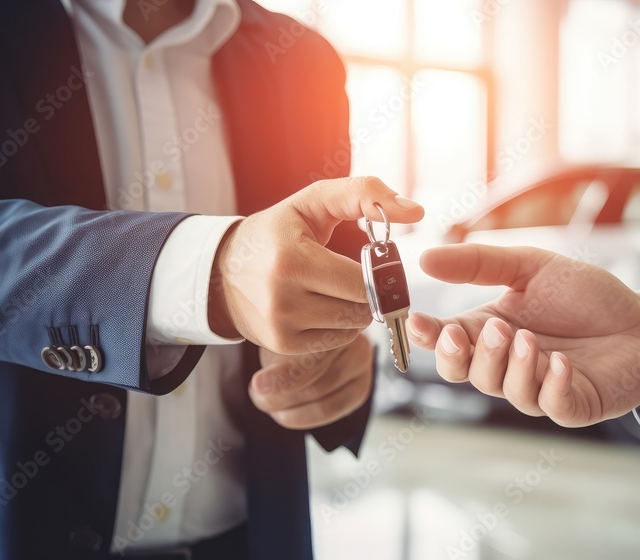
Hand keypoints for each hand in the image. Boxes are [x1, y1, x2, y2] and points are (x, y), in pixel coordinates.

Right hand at [208, 177, 423, 353]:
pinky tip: (322, 306)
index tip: (375, 261)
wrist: (223, 271)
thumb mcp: (313, 201)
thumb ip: (365, 194)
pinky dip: (339, 325)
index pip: (364, 281)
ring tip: (335, 289)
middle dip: (370, 292)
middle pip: (362, 308)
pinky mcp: (283, 346)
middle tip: (360, 276)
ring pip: (352, 328)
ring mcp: (281, 327)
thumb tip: (417, 212)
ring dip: (356, 309)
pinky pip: (336, 342)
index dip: (379, 272)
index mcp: (292, 260)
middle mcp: (283, 298)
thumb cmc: (277, 232)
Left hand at [249, 334, 372, 429]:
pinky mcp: (361, 387)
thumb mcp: (277, 337)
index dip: (283, 376)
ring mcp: (362, 363)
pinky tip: (285, 413)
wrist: (311, 335)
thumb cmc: (289, 334)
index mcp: (332, 319)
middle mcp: (354, 339)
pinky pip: (330, 411)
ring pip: (321, 401)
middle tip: (257, 396)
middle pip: (315, 384)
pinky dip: (302, 417)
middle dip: (280, 397)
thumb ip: (274, 357)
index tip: (258, 385)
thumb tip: (262, 386)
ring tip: (267, 403)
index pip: (310, 358)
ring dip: (287, 410)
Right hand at [407, 244, 639, 427]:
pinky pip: (550, 405)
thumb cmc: (584, 294)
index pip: (446, 340)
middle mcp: (505, 363)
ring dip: (511, 365)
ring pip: (503, 390)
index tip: (417, 322)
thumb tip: (424, 259)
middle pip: (464, 373)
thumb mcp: (530, 266)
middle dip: (465, 355)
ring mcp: (536, 388)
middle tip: (489, 329)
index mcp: (488, 329)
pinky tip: (561, 362)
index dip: (427, 336)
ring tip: (528, 338)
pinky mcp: (570, 405)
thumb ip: (478, 263)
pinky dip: (552, 384)